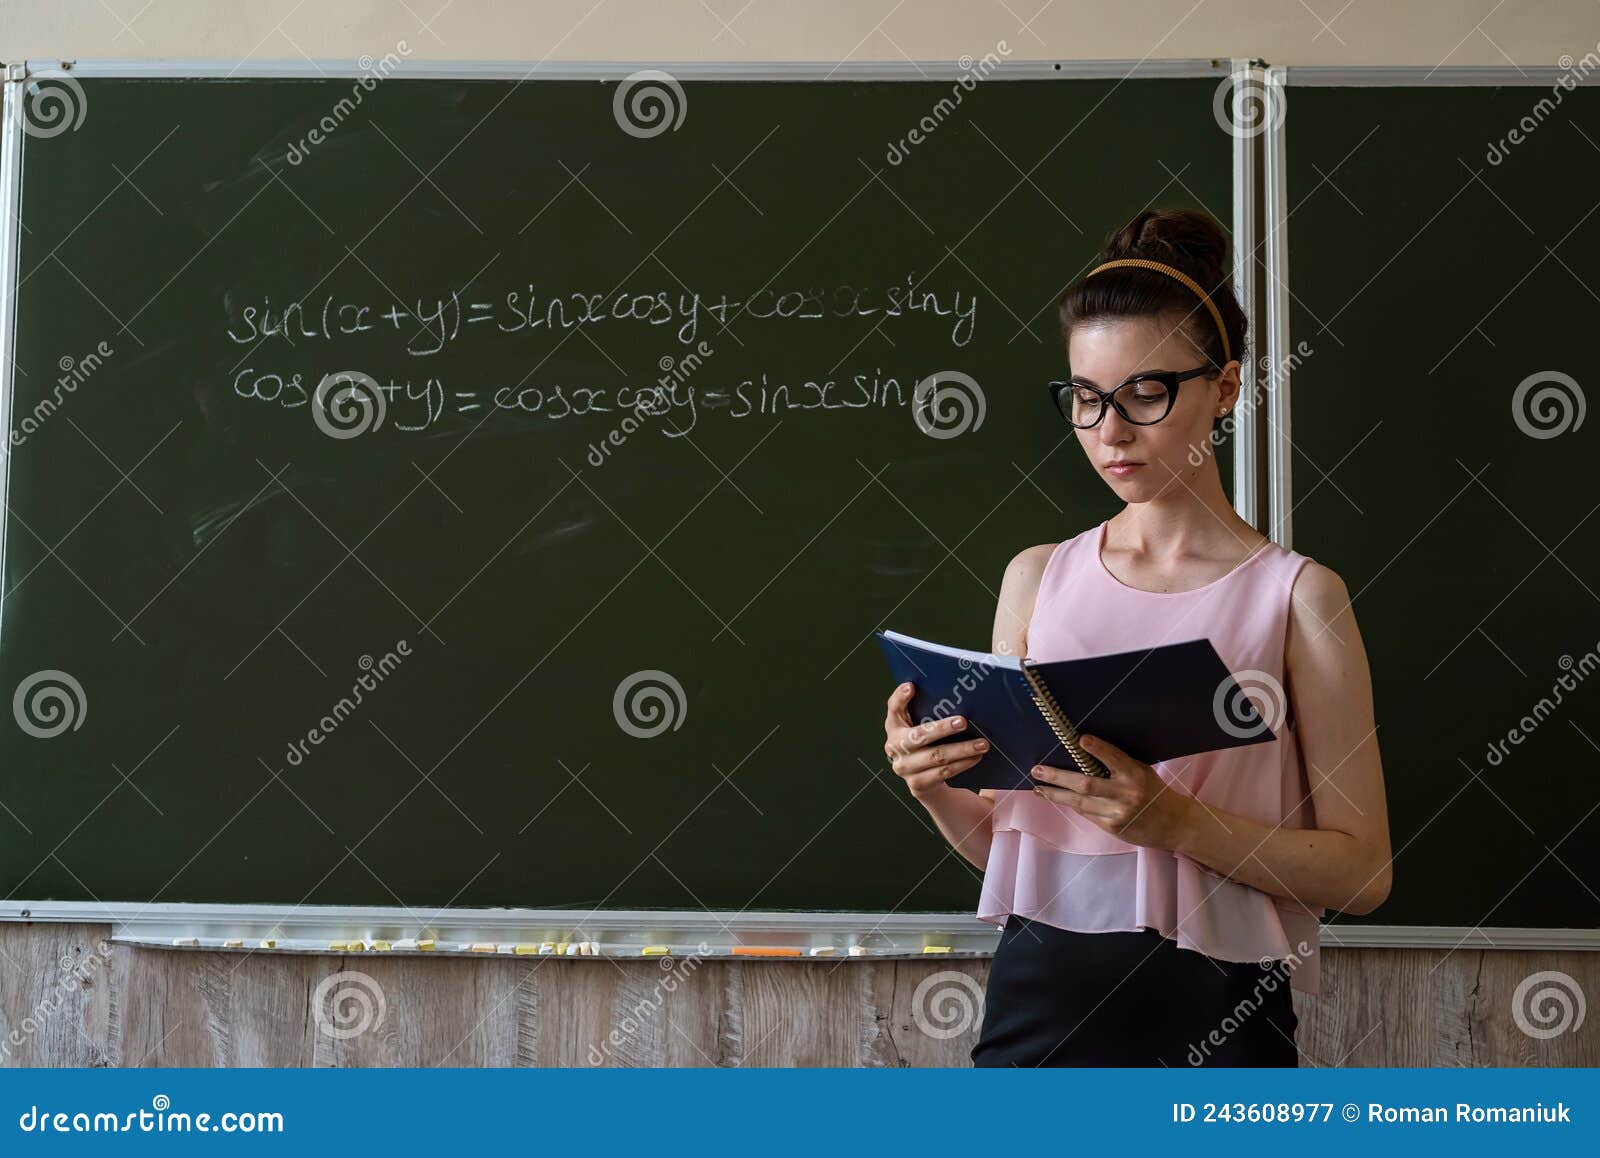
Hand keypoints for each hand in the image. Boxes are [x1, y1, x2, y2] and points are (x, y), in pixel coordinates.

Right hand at [882, 682, 988, 799]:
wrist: (923, 780)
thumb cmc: (928, 744)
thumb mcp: (923, 727)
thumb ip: (930, 713)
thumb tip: (960, 697)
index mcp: (894, 726)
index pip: (893, 709)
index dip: (900, 698)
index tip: (912, 686)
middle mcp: (894, 747)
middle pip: (918, 736)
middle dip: (941, 728)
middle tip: (963, 722)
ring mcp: (904, 767)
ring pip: (936, 756)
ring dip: (961, 749)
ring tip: (982, 744)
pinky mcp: (917, 784)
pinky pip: (943, 773)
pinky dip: (962, 764)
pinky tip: (976, 757)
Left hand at [1028, 733, 1193, 849]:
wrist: (1173, 824)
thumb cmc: (1153, 791)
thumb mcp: (1141, 771)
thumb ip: (1118, 765)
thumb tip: (1082, 753)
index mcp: (1135, 774)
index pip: (1114, 758)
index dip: (1097, 749)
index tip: (1081, 739)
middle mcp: (1126, 793)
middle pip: (1085, 784)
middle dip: (1058, 777)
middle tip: (1037, 770)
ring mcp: (1118, 813)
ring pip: (1079, 803)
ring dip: (1055, 794)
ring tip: (1038, 788)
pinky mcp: (1113, 827)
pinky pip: (1087, 814)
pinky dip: (1072, 804)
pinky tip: (1058, 798)